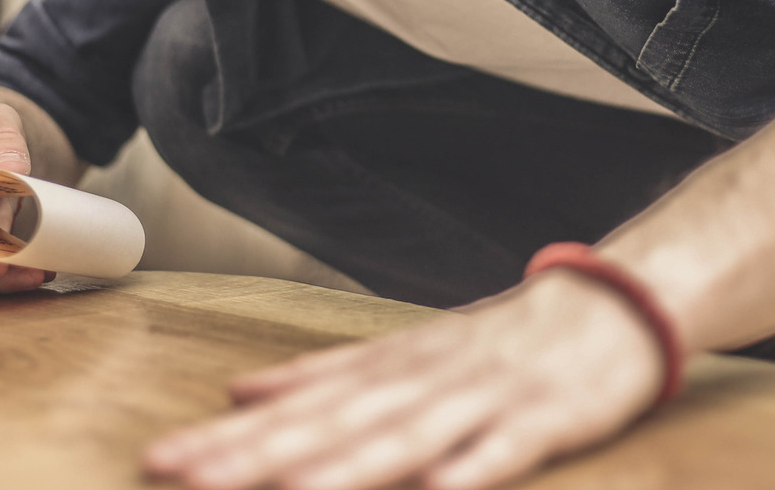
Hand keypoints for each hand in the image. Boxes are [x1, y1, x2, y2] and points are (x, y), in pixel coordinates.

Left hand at [143, 271, 665, 489]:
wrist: (608, 302)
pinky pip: (507, 449)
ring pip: (408, 436)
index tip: (166, 460)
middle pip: (336, 423)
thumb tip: (243, 389)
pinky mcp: (548, 417)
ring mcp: (487, 396)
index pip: (300, 406)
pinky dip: (474, 468)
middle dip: (259, 454)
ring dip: (347, 466)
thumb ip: (328, 373)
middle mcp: (427, 379)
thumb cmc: (500, 339)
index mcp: (392, 366)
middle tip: (188, 477)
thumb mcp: (408, 349)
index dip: (232, 437)